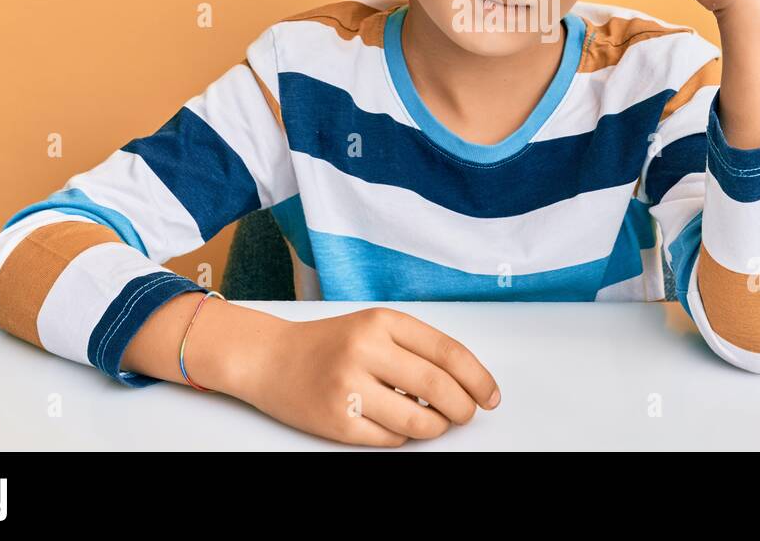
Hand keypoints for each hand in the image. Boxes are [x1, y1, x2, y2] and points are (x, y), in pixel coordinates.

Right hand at [233, 306, 500, 446]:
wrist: (269, 358)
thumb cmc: (329, 343)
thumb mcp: (374, 326)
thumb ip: (417, 348)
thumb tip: (467, 383)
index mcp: (382, 321)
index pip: (448, 352)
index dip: (478, 378)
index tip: (491, 395)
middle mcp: (365, 350)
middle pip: (438, 388)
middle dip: (463, 408)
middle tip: (466, 414)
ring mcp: (348, 387)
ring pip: (418, 420)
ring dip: (436, 427)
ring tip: (434, 422)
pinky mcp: (336, 421)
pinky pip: (390, 438)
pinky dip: (403, 436)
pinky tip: (398, 423)